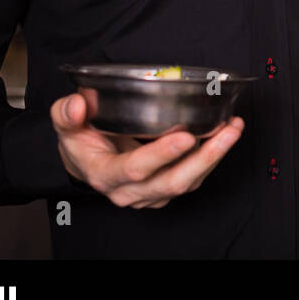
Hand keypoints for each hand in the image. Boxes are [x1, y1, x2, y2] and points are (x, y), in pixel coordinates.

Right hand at [51, 89, 243, 208]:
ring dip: (215, 156)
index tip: (185, 135)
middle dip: (205, 157)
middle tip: (227, 131)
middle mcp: (128, 191)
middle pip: (172, 181)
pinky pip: (192, 180)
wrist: (85, 161)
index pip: (134, 169)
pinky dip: (212, 158)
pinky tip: (225, 135)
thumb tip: (78, 105)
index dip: (161, 155)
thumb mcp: (65, 125)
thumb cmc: (79, 140)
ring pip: (188, 182)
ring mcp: (149, 194)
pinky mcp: (164, 191)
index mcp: (104, 174)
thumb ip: (66, 113)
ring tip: (234, 128)